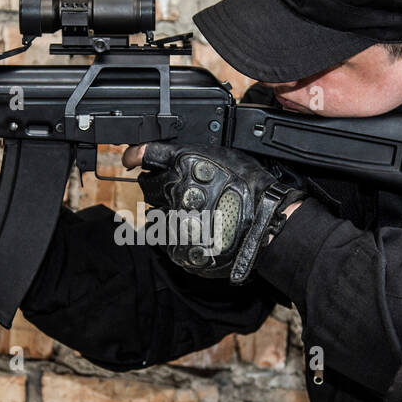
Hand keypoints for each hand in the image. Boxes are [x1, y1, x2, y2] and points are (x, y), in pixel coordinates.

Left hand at [123, 143, 303, 282]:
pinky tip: (200, 230)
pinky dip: (179, 235)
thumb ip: (184, 153)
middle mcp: (175, 193)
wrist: (269, 226)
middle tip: (185, 190)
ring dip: (170, 212)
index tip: (132, 159)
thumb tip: (145, 152)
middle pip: (149, 187)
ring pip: (157, 214)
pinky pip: (167, 240)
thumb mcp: (219, 153)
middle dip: (160, 186)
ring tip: (199, 213)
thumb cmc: (251, 187)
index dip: (137, 156)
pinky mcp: (179, 249)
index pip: (144, 156)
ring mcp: (175, 224)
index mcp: (184, 165)